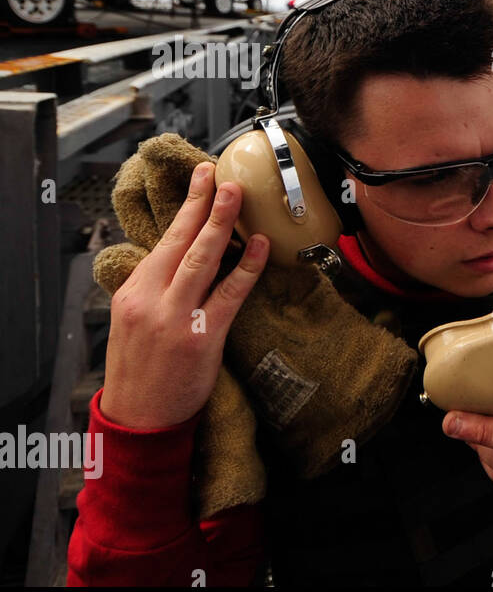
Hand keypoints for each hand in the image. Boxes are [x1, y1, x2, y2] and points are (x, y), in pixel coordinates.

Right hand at [100, 162, 268, 428]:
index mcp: (134, 292)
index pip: (163, 239)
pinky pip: (229, 295)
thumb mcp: (132, 321)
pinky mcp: (203, 338)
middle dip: (202, 205)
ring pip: (201, 260)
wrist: (138, 417)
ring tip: (237, 195)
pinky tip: (261, 247)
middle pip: (180, 242)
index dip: (185, 208)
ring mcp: (177, 318)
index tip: (200, 180)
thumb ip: (152, 288)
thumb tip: (176, 257)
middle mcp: (152, 300)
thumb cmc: (140, 369)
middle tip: (219, 175)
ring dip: (221, 224)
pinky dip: (247, 268)